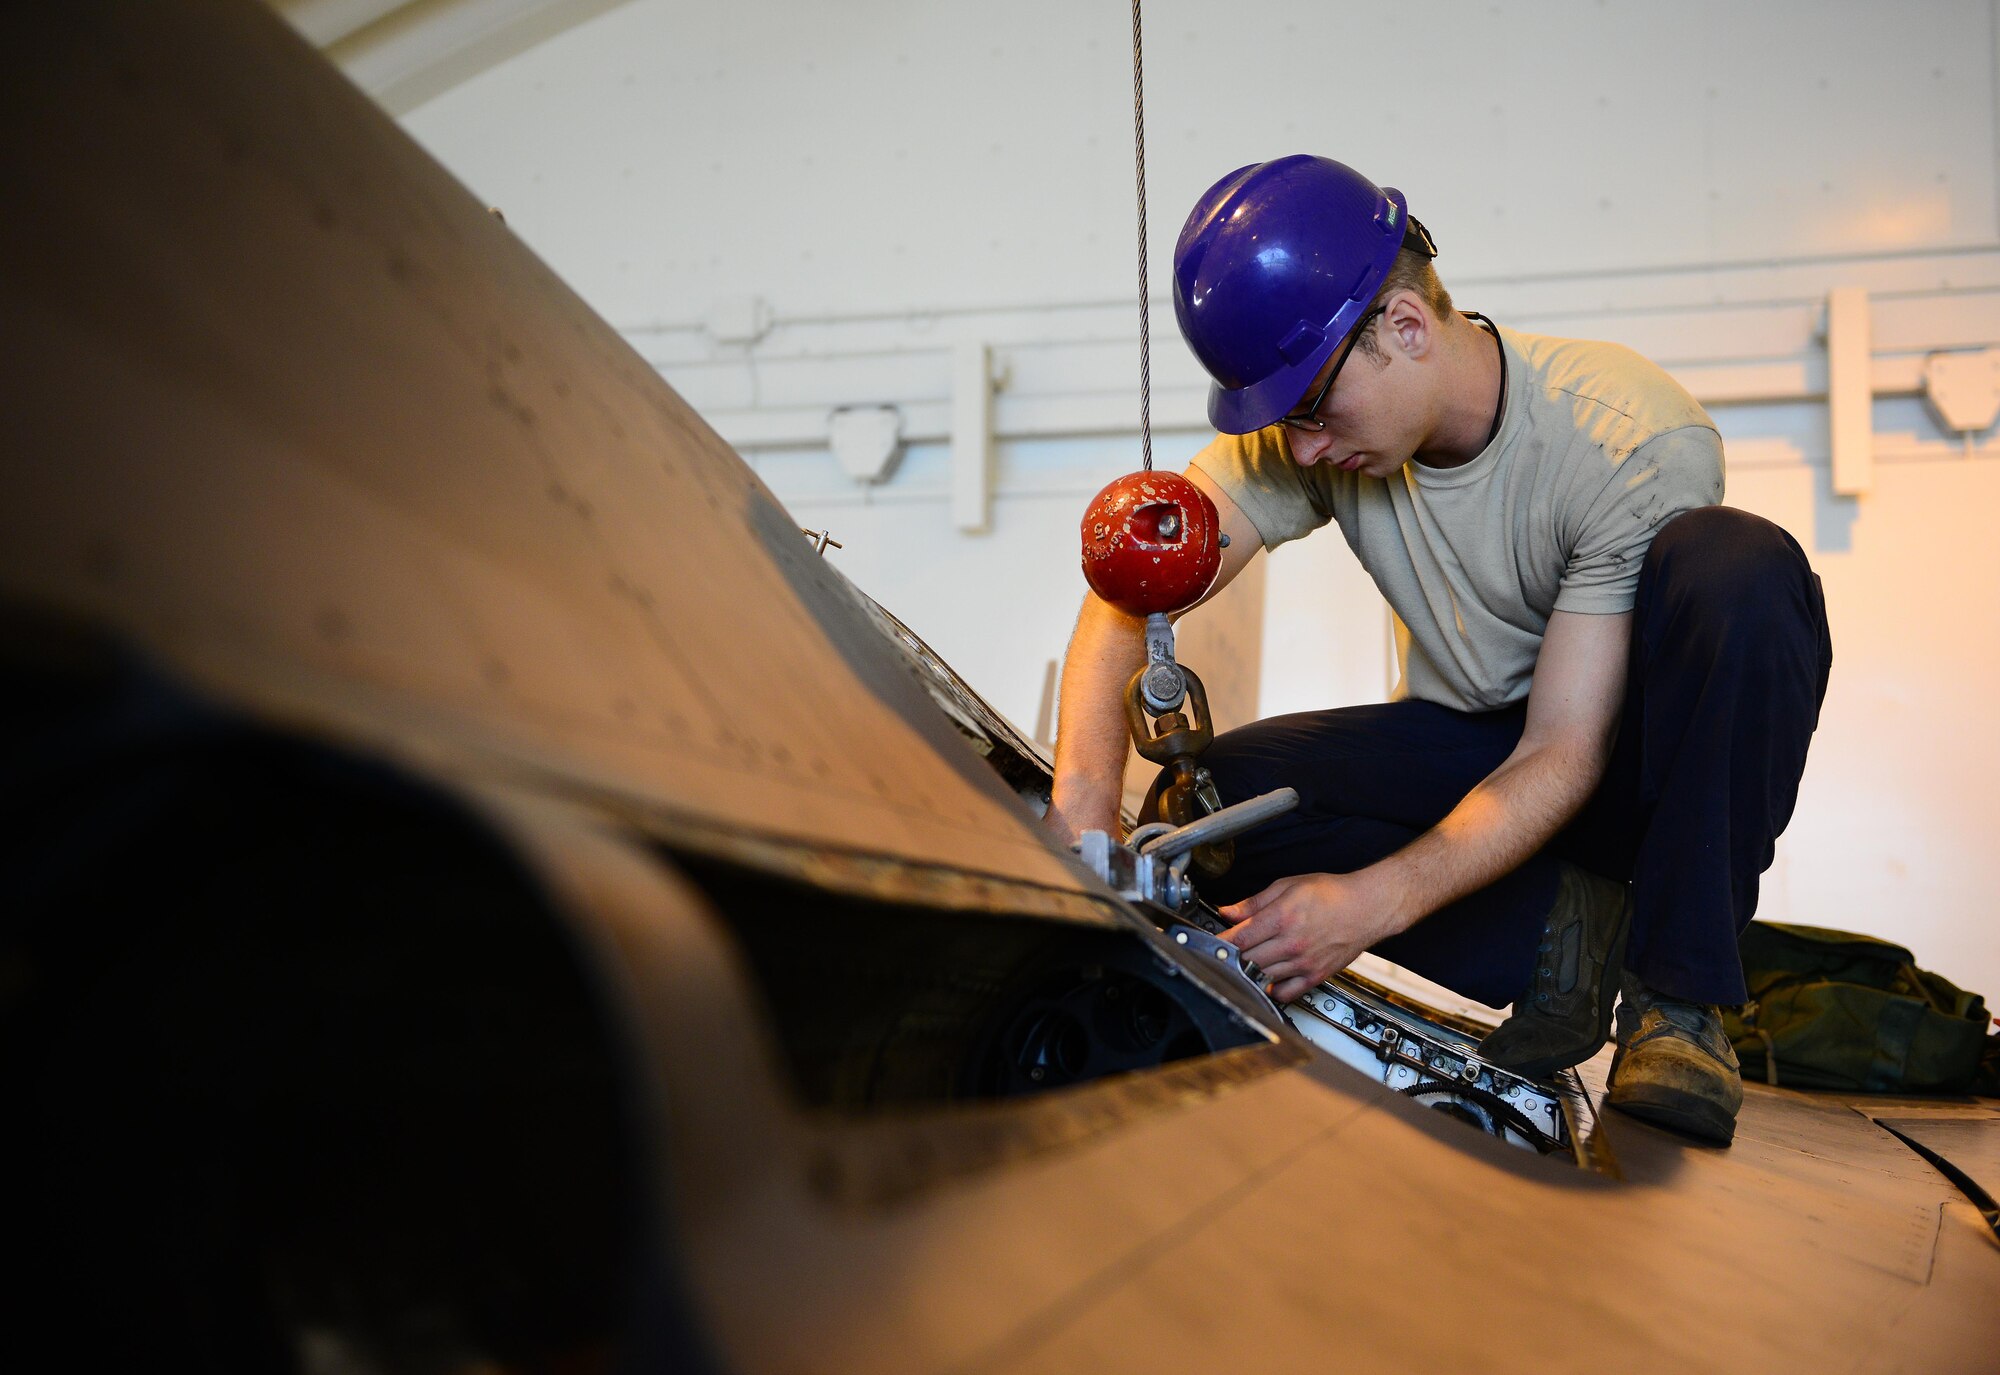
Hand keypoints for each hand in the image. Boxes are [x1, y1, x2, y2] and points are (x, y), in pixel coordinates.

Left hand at [1217, 870, 1402, 1003]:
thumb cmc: (1332, 894)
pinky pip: (1284, 993)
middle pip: (1246, 958)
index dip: (1219, 941)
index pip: (1238, 937)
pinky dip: (1270, 990)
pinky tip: (1266, 979)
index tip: (1212, 942)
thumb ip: (1255, 902)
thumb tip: (1229, 911)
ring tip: (1243, 964)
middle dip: (1231, 956)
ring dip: (1247, 972)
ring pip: (1261, 976)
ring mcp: (1303, 963)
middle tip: (1225, 952)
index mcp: (1281, 918)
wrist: (1367, 907)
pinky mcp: (1315, 976)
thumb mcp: (1288, 886)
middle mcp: (1291, 943)